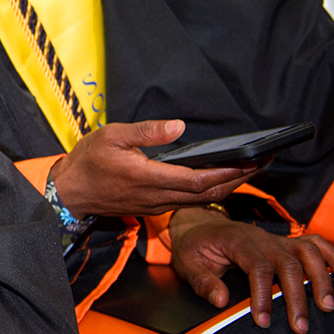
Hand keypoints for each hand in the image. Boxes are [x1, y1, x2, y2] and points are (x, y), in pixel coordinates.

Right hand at [49, 121, 258, 216]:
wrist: (69, 192)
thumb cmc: (88, 162)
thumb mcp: (111, 135)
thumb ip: (146, 132)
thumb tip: (179, 127)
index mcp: (149, 178)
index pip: (198, 179)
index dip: (228, 172)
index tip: (251, 162)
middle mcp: (157, 196)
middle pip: (208, 193)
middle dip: (239, 179)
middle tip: (264, 163)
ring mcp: (157, 204)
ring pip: (201, 199)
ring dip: (227, 186)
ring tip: (249, 169)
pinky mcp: (154, 206)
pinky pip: (189, 201)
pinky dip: (210, 190)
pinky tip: (219, 179)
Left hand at [168, 207, 333, 333]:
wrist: (199, 225)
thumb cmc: (195, 246)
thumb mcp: (185, 263)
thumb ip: (202, 281)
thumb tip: (220, 301)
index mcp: (236, 241)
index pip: (257, 268)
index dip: (262, 295)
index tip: (263, 321)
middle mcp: (261, 238)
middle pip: (288, 264)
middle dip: (297, 297)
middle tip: (300, 326)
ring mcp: (277, 239)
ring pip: (307, 253)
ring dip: (321, 279)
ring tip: (328, 305)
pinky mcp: (287, 243)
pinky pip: (315, 244)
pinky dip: (333, 258)